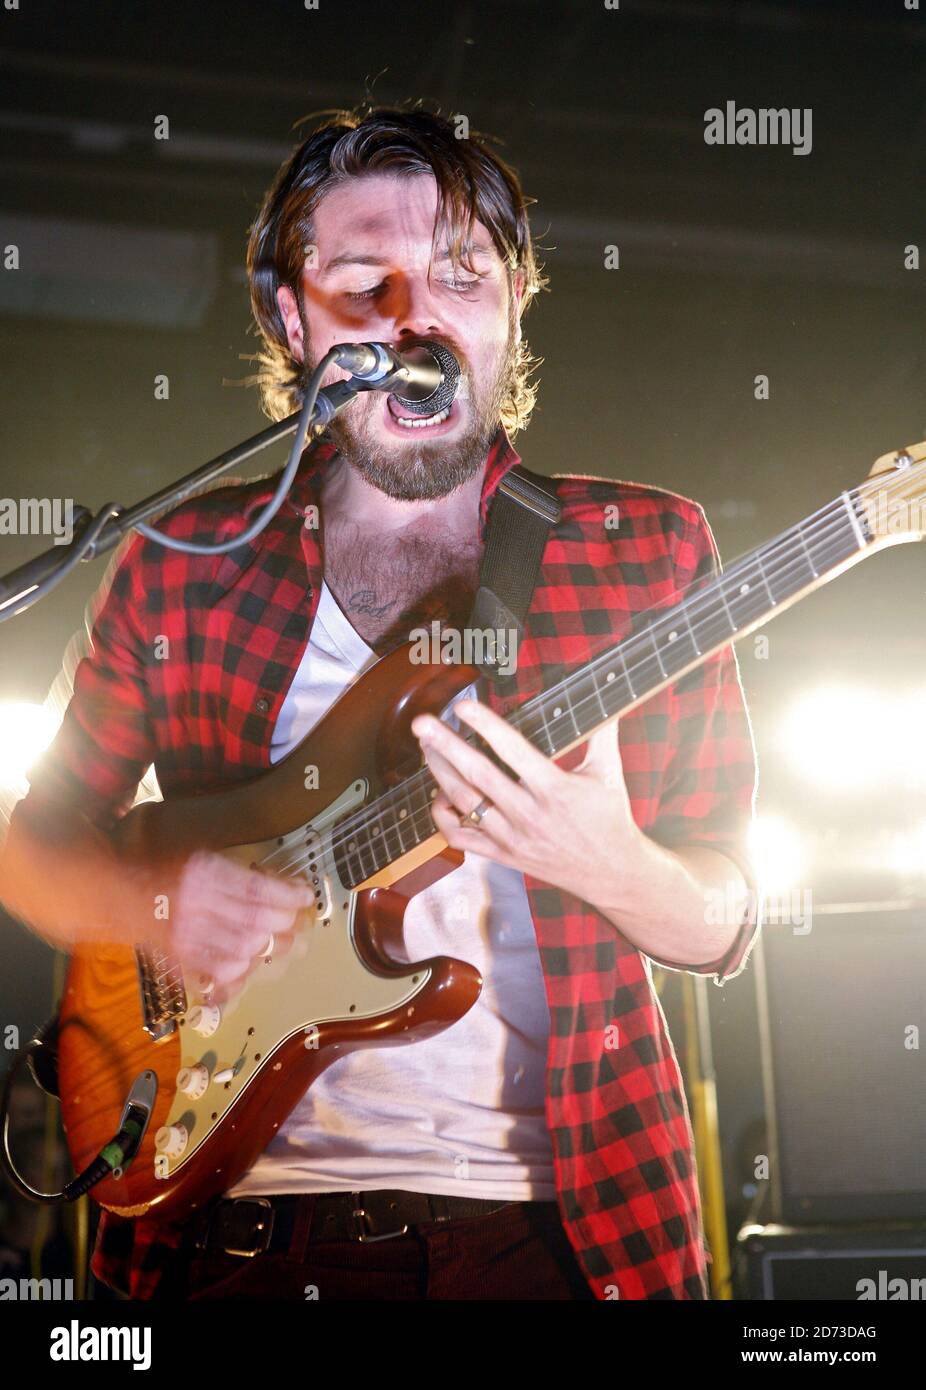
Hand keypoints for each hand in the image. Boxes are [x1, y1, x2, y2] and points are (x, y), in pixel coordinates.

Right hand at [138, 851, 315, 1000]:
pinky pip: (218, 972)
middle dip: (284, 924)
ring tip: (284, 943)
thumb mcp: (203, 858)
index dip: (287, 895)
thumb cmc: (166, 872)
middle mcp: (196, 903)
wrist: (118, 895)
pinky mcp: (181, 956)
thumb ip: (238, 874)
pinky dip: (241, 972)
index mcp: (203, 872)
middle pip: (254, 921)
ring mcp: (187, 933)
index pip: (255, 887)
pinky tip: (253, 964)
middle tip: (297, 922)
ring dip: (269, 949)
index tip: (306, 896)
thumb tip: (280, 888)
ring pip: (241, 949)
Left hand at [411, 700, 643, 904]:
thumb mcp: (609, 773)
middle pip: (478, 775)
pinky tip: (440, 794)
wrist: (610, 873)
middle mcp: (529, 814)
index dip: (486, 725)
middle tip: (421, 723)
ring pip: (465, 802)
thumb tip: (609, 699)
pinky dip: (443, 816)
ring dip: (440, 772)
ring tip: (425, 746)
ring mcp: (512, 837)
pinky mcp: (503, 855)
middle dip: (445, 746)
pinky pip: (461, 837)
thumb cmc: (610, 818)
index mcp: (555, 789)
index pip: (514, 750)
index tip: (463, 705)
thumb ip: (603, 733)